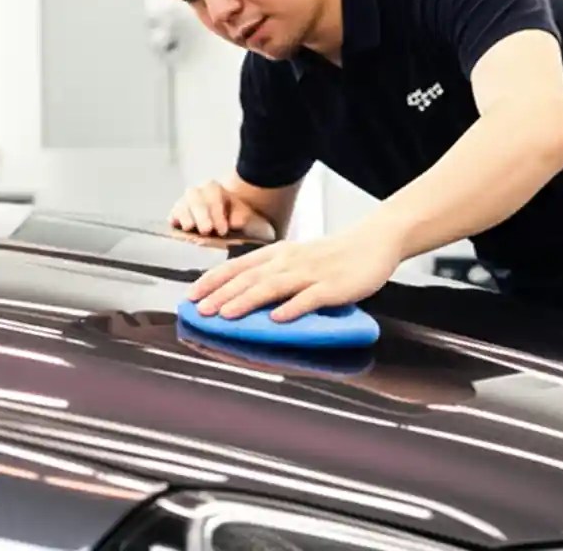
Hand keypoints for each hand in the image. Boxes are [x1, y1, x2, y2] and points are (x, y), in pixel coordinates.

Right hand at [169, 180, 273, 238]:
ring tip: (191, 229)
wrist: (228, 222)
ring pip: (181, 205)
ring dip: (186, 217)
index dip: (216, 211)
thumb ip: (242, 217)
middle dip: (200, 214)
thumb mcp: (246, 216)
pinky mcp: (176, 216)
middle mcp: (197, 193)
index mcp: (214, 188)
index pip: (212, 194)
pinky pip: (172, 216)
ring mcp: (184, 203)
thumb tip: (234, 222)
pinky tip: (180, 229)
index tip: (222, 229)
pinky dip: (175, 221)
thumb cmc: (236, 217)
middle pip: (194, 197)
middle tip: (206, 230)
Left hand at [187, 224, 403, 321]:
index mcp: (277, 254)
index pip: (237, 266)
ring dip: (247, 301)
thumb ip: (271, 273)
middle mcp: (289, 261)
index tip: (190, 295)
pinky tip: (277, 320)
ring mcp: (311, 273)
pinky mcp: (333, 286)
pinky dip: (292, 309)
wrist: (373, 242)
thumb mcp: (296, 259)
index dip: (212, 280)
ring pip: (273, 286)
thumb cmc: (331, 256)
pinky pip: (309, 298)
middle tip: (199, 311)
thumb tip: (240, 293)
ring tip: (226, 315)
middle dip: (221, 294)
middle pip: (249, 277)